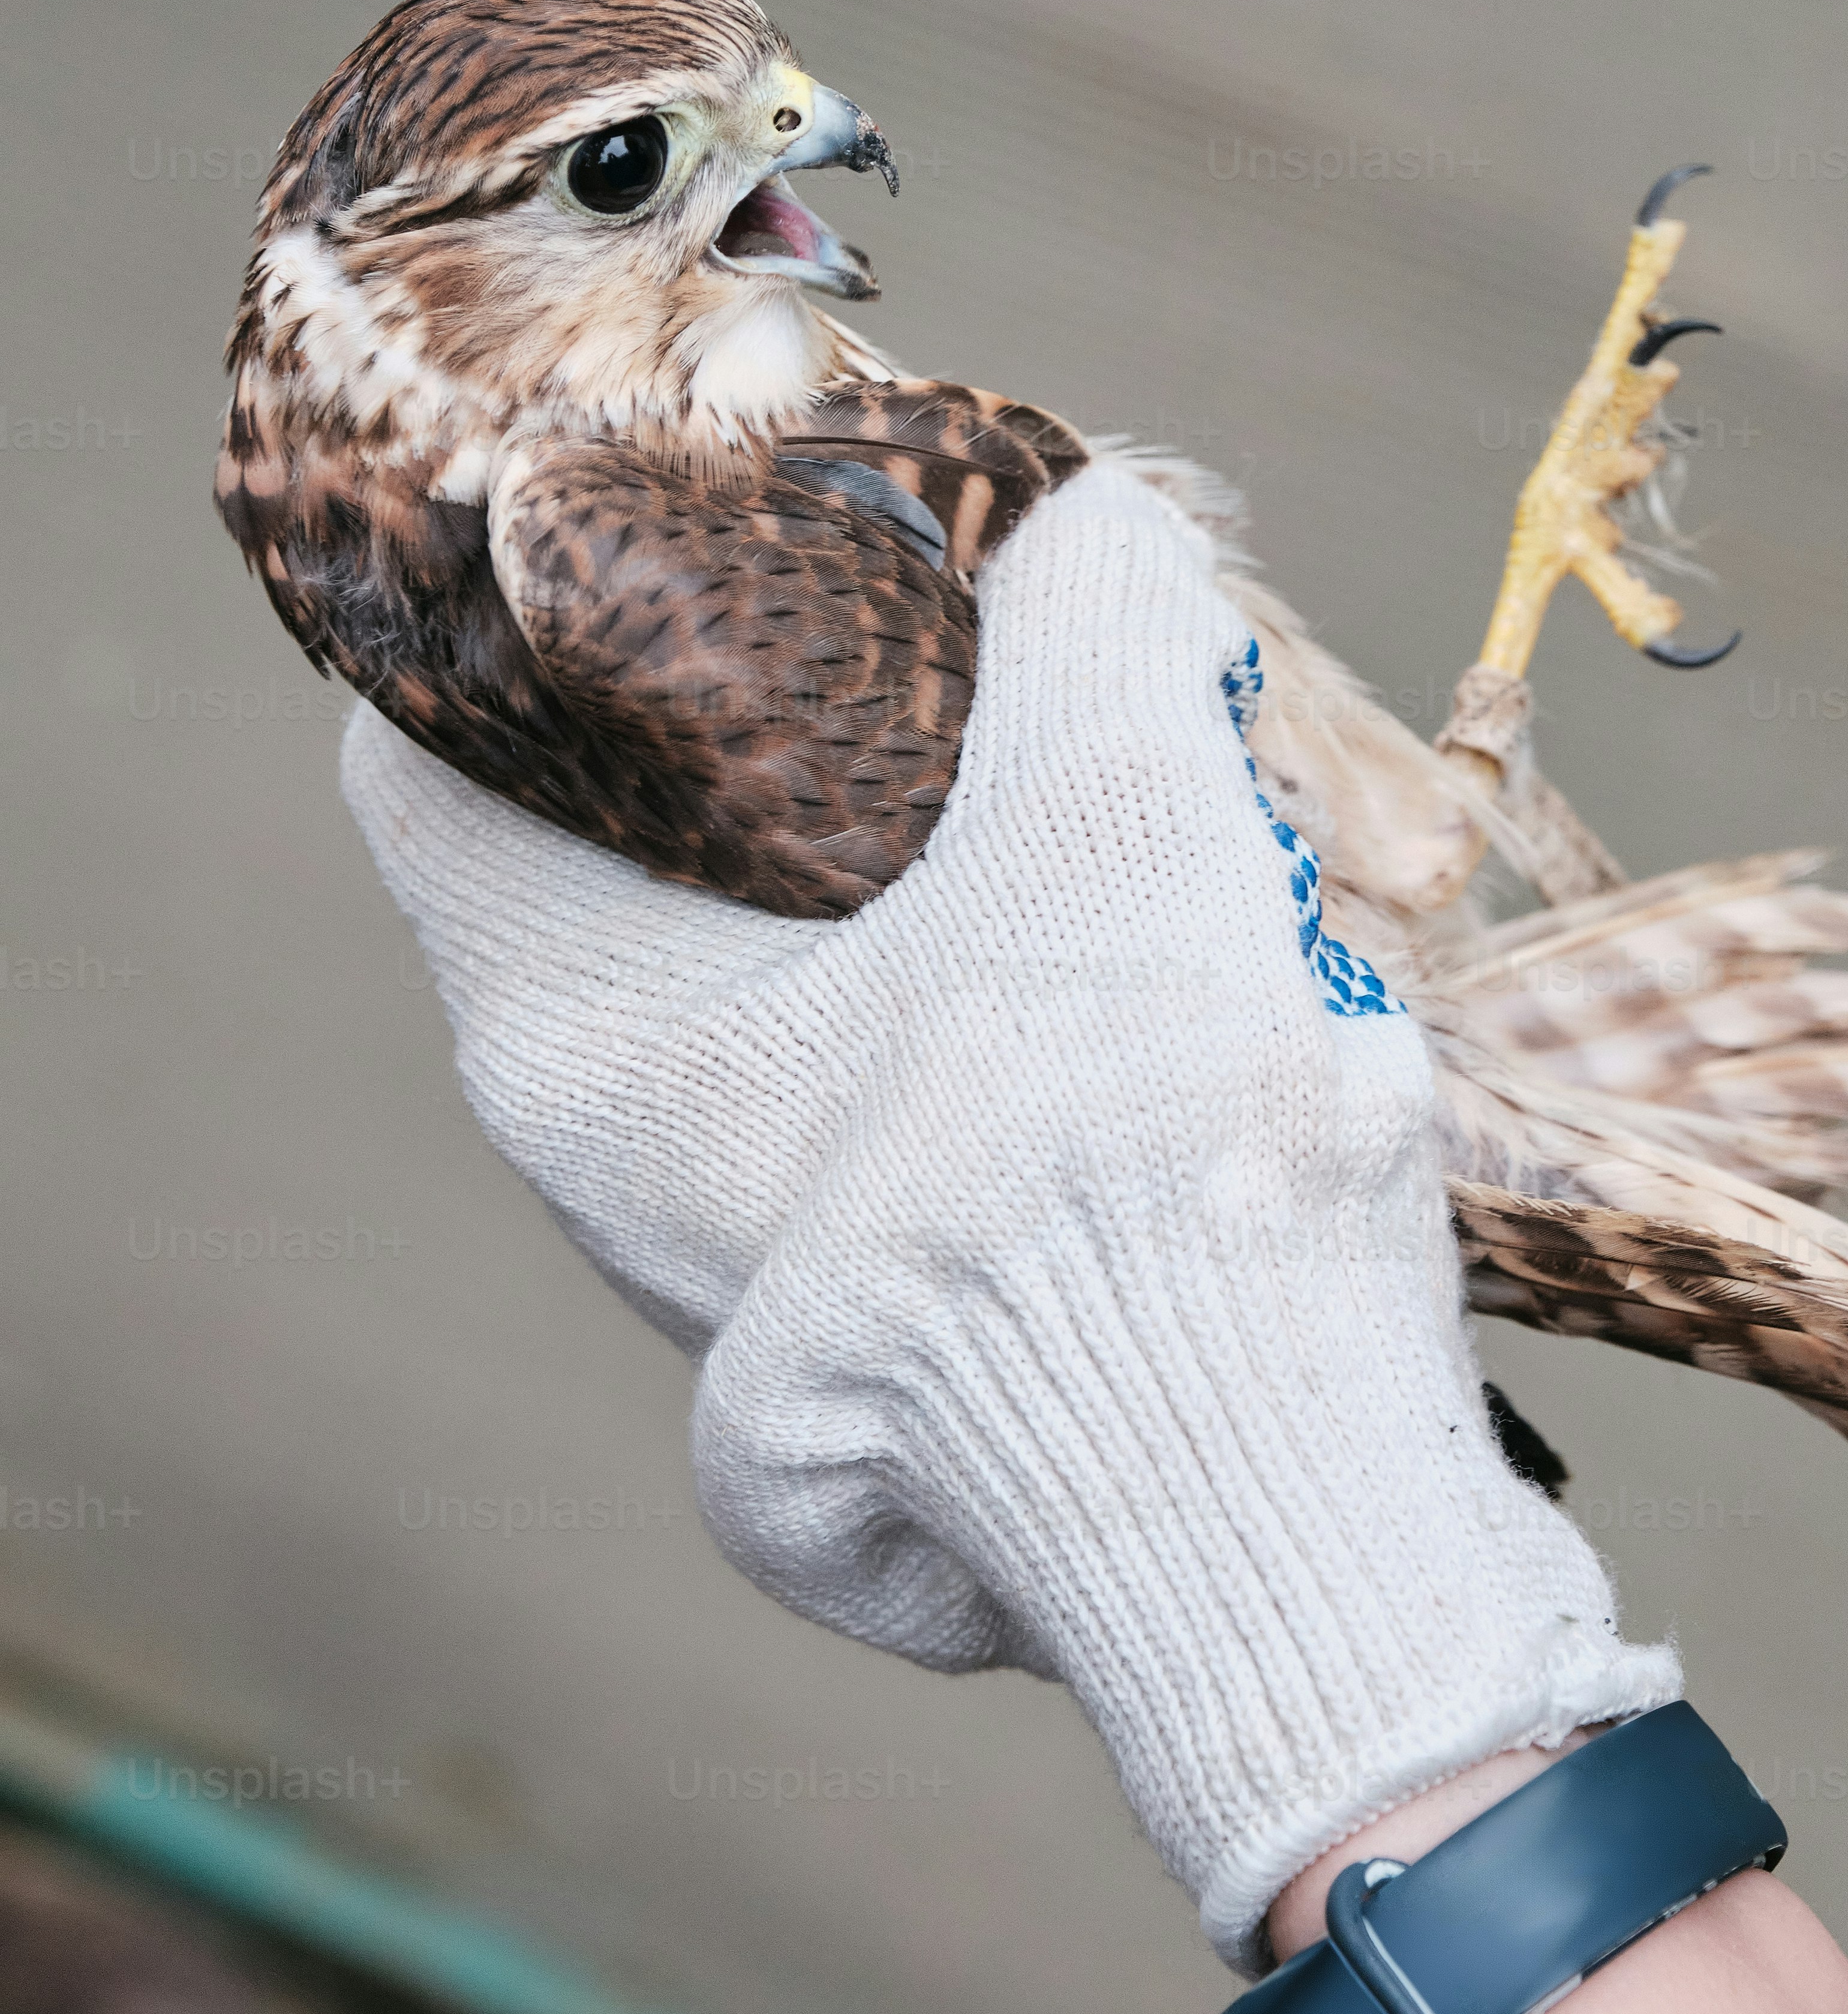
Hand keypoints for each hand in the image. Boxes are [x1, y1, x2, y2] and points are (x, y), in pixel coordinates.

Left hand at [343, 460, 1677, 1967]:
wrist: (1254, 1497)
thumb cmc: (1113, 1145)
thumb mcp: (1112, 807)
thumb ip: (1097, 615)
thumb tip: (1105, 528)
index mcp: (571, 1034)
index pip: (429, 756)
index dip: (516, 609)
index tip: (645, 516)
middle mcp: (616, 1173)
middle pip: (618, 870)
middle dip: (763, 729)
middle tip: (915, 623)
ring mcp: (750, 1275)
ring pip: (781, 1000)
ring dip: (909, 879)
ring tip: (1066, 779)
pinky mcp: (894, 1348)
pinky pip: (890, 1113)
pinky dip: (976, 1011)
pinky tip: (1124, 959)